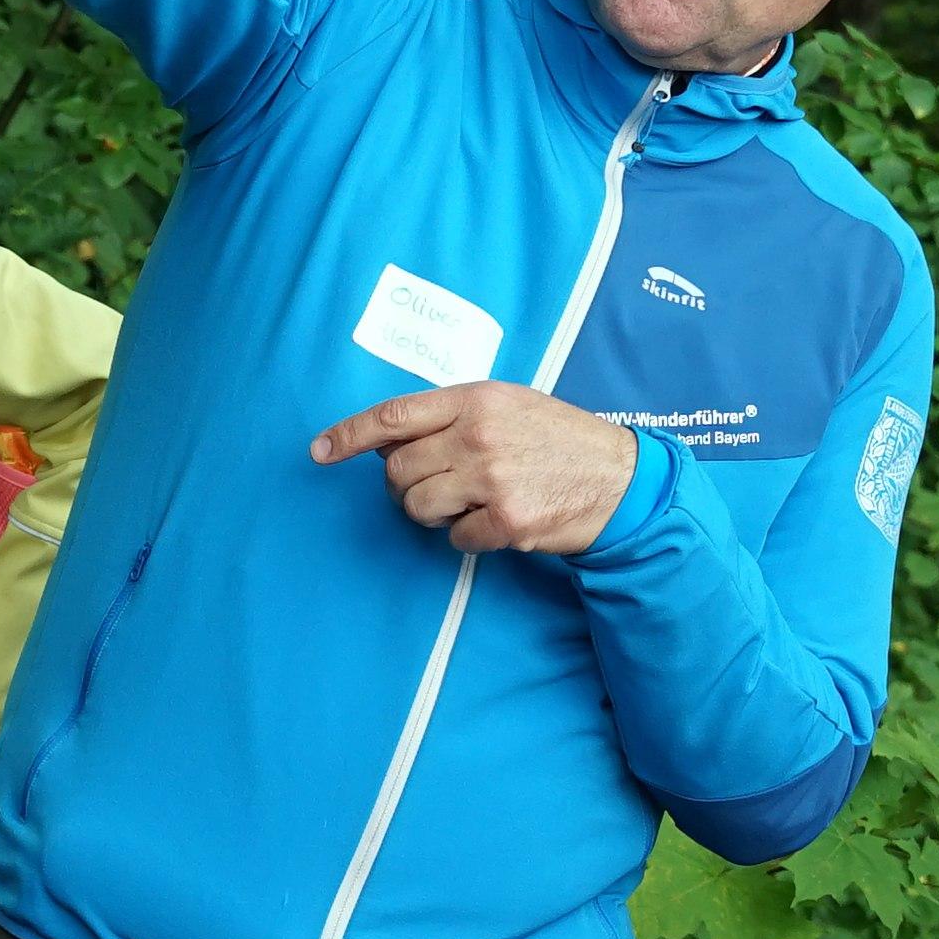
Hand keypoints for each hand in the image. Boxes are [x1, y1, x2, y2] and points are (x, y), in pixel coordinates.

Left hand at [310, 383, 639, 554]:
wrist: (619, 479)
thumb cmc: (559, 440)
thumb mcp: (508, 406)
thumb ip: (452, 416)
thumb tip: (388, 440)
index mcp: (476, 400)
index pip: (393, 416)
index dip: (348, 435)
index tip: (319, 451)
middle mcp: (478, 435)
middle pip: (398, 470)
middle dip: (404, 485)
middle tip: (434, 486)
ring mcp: (491, 479)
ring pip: (418, 507)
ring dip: (432, 514)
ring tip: (465, 504)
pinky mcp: (506, 520)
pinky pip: (455, 538)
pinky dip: (467, 537)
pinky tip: (495, 522)